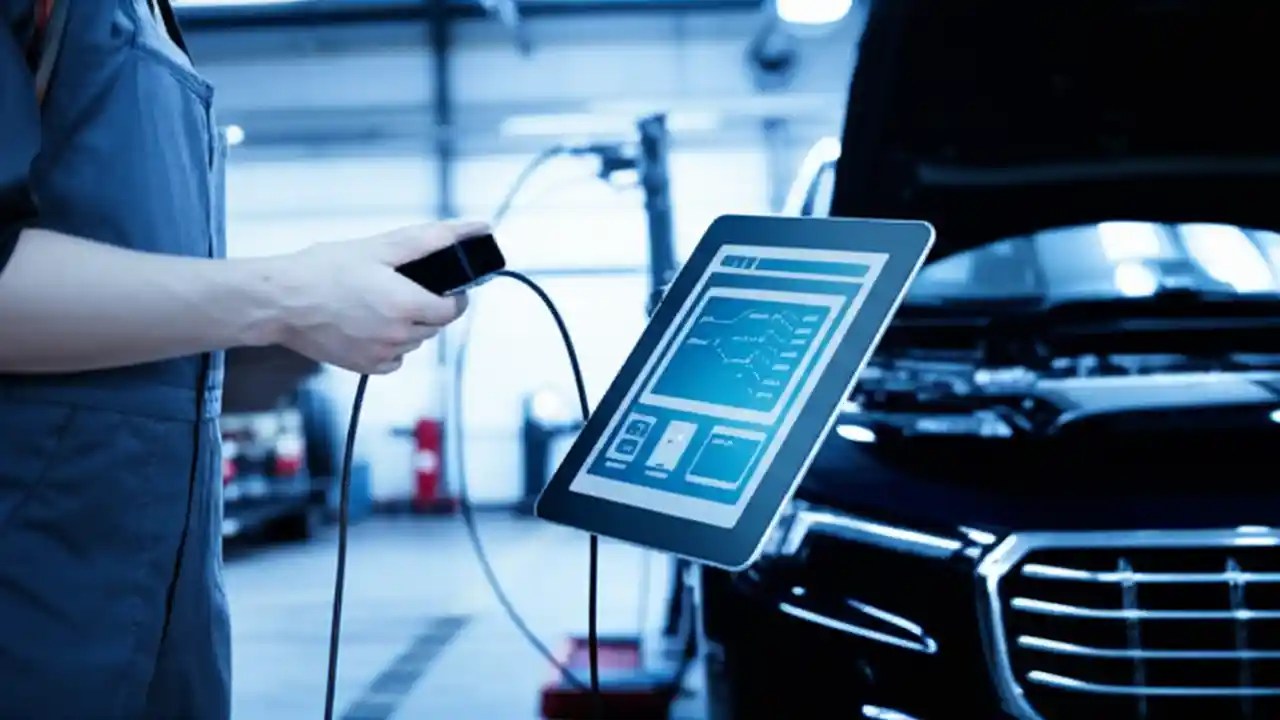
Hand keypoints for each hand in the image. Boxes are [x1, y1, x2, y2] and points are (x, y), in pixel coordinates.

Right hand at [267, 221, 485, 373]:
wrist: (280, 301)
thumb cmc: (325, 270)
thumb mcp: (381, 246)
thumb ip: (433, 239)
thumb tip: (477, 227)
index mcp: (408, 305)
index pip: (454, 309)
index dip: (452, 295)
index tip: (439, 286)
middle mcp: (399, 336)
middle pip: (435, 325)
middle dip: (427, 307)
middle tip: (400, 287)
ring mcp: (381, 355)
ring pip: (415, 342)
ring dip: (408, 325)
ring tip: (379, 303)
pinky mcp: (364, 367)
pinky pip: (394, 360)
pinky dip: (390, 345)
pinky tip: (369, 324)